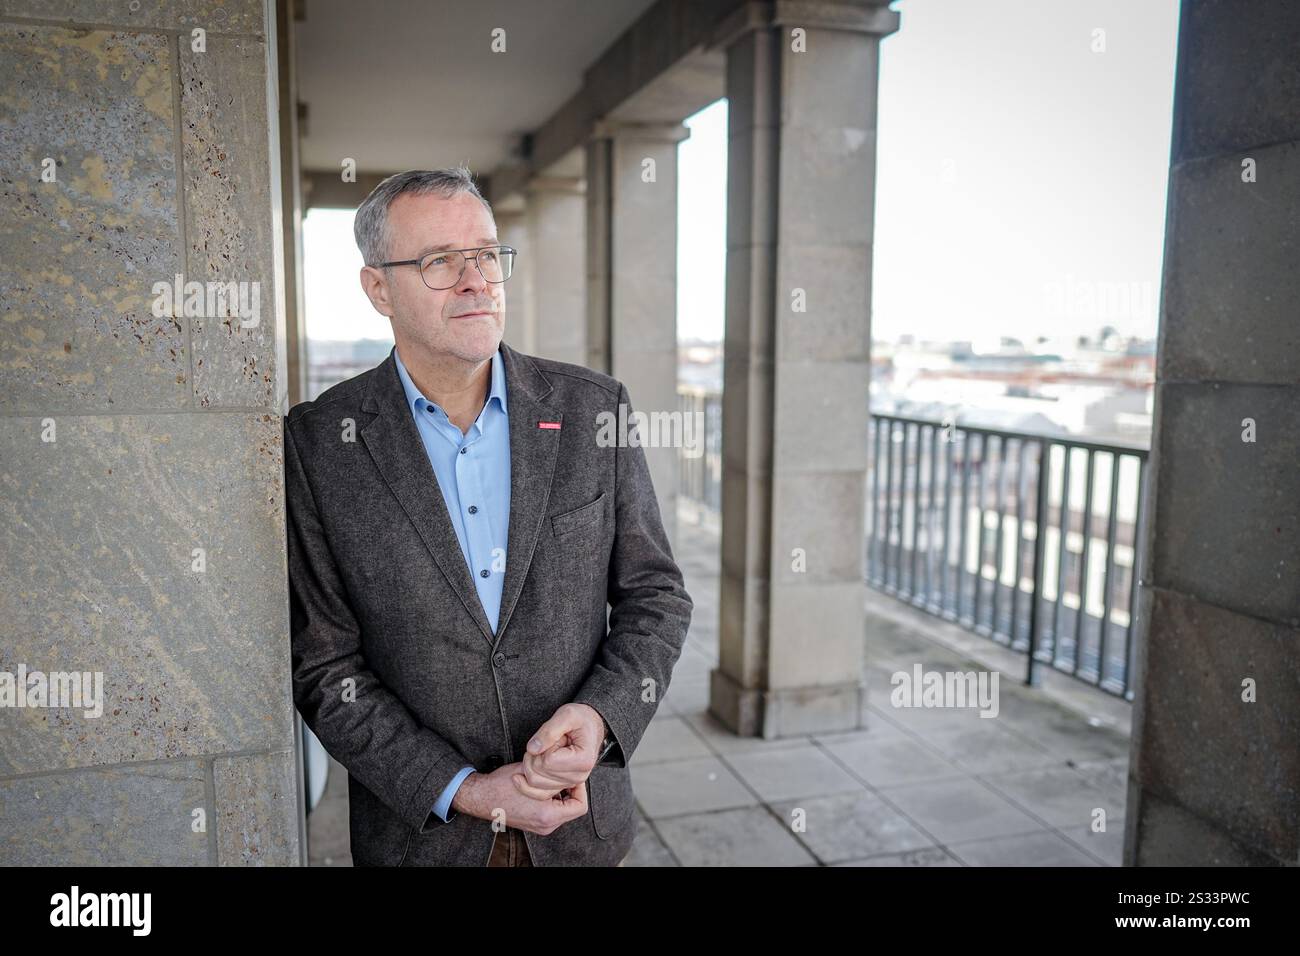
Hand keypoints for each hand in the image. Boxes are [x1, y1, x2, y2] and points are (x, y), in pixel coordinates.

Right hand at [451, 762, 588, 835]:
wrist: (480, 797)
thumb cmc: (503, 784)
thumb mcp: (534, 775)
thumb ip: (556, 776)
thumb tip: (572, 774)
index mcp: (548, 816)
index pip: (580, 806)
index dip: (580, 788)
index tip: (573, 776)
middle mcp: (545, 825)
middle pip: (572, 808)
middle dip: (570, 790)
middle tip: (563, 775)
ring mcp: (539, 827)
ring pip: (563, 810)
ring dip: (561, 794)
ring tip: (551, 779)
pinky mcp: (533, 824)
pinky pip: (552, 812)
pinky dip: (552, 800)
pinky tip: (543, 786)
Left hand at [513, 702, 605, 799]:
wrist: (589, 727)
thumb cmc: (580, 719)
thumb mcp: (566, 715)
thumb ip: (549, 731)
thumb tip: (532, 749)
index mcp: (583, 760)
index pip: (547, 761)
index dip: (541, 747)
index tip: (551, 736)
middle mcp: (579, 776)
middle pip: (538, 774)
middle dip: (533, 756)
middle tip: (543, 742)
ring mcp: (570, 783)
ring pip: (534, 783)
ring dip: (530, 764)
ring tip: (542, 750)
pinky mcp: (562, 786)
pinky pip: (537, 792)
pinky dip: (526, 782)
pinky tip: (525, 768)